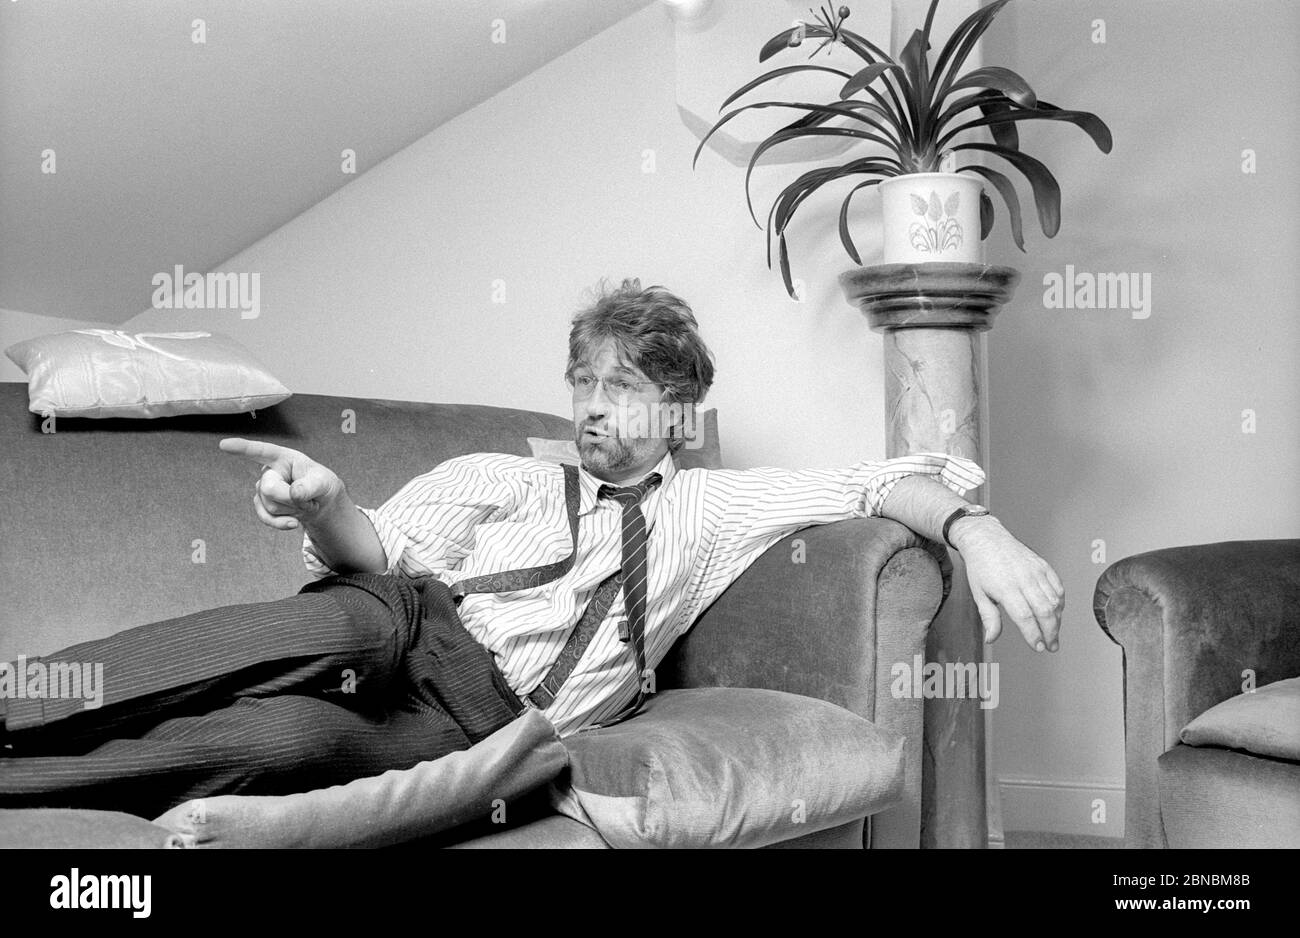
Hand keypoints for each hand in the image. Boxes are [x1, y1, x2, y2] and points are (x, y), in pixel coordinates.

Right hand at [219, 438, 344, 530]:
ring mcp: (263, 489)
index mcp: (284, 458)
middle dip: (291, 499)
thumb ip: (311, 486)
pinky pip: (266, 518)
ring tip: (305, 504)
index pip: (262, 452)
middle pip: (269, 488)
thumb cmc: (321, 485)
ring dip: (293, 510)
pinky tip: (293, 523)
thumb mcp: (323, 482)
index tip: (224, 445)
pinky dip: (282, 523)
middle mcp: (270, 471)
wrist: (320, 503)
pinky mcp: (262, 505)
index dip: (243, 448)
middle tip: (309, 499)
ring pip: (270, 506)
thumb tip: (294, 493)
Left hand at [950, 516, 1063, 651]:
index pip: (1025, 617)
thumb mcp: (978, 593)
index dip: (1033, 635)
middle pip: (1045, 611)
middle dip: (1051, 633)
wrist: (987, 538)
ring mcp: (1036, 571)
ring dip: (1057, 621)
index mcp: (1006, 588)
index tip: (1037, 647)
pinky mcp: (1043, 566)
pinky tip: (1056, 614)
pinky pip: (1058, 588)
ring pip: (1054, 601)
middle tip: (1051, 646)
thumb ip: (989, 618)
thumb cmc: (981, 566)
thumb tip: (991, 639)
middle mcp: (1024, 579)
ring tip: (1053, 634)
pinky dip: (1060, 603)